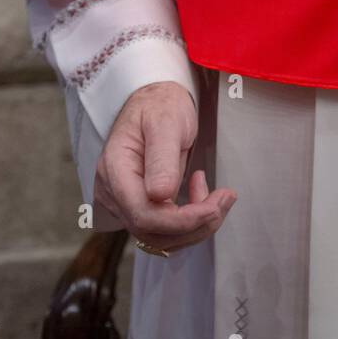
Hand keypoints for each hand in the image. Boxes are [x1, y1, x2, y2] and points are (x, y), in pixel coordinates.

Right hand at [94, 80, 235, 252]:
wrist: (156, 102)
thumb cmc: (160, 106)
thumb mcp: (166, 122)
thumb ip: (162, 157)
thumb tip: (159, 195)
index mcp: (115, 169)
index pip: (143, 214)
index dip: (180, 221)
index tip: (213, 207)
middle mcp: (112, 192)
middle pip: (151, 231)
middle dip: (193, 224)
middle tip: (225, 199)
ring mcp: (122, 202)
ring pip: (158, 236)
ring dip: (194, 225)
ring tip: (218, 195)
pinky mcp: (137, 206)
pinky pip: (162, 228)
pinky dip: (187, 220)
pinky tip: (199, 193)